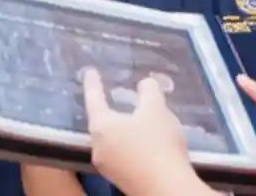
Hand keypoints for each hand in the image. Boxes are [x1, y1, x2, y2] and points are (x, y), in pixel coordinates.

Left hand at [83, 69, 208, 195]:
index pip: (94, 98)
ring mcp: (108, 167)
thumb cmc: (157, 144)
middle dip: (110, 111)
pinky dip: (130, 146)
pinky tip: (144, 145)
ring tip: (136, 121)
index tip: (89, 71)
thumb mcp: (157, 109)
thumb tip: (144, 84)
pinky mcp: (121, 180)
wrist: (166, 189)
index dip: (93, 83)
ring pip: (112, 141)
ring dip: (122, 130)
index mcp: (101, 127)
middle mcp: (98, 147)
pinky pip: (122, 156)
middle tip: (117, 98)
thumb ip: (149, 92)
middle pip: (102, 123)